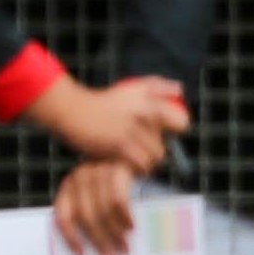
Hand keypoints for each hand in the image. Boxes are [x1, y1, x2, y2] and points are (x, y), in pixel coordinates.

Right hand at [26, 75, 189, 169]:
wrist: (73, 110)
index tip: (170, 133)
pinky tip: (127, 165)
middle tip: (146, 152)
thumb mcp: (132, 87)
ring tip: (137, 161)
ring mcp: (130, 133)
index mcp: (150, 104)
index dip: (179, 130)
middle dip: (156, 153)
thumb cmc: (104, 100)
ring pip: (152, 158)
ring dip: (146, 163)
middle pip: (163, 147)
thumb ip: (159, 86)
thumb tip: (180, 91)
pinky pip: (137, 165)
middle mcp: (143, 118)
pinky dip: (135, 168)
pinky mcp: (116, 147)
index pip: (181, 123)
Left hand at [53, 158, 138, 254]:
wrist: (135, 152)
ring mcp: (98, 172)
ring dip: (115, 234)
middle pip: (86, 217)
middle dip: (99, 241)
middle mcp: (79, 178)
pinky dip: (125, 217)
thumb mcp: (97, 194)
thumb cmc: (116, 182)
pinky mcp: (116, 170)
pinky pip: (119, 200)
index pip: (63, 217)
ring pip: (103, 211)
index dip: (71, 238)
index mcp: (68, 187)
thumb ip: (92, 212)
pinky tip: (132, 228)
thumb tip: (95, 248)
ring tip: (125, 248)